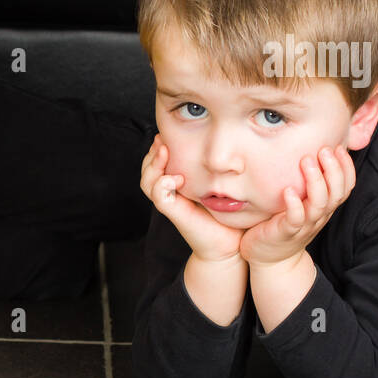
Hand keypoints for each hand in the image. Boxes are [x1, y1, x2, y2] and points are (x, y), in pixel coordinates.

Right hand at [140, 134, 245, 261]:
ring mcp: (171, 203)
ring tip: (164, 151)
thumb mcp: (224, 184)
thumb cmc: (230, 215)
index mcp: (179, 184)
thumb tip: (228, 144)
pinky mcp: (174, 213)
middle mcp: (171, 193)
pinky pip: (159, 196)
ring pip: (147, 181)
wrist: (230, 244)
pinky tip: (176, 179)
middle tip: (162, 138)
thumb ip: (220, 167)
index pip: (158, 162)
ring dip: (153, 165)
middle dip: (152, 152)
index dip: (159, 147)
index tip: (168, 133)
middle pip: (147, 169)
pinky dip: (162, 185)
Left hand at [239, 144, 354, 266]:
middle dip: (333, 169)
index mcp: (324, 208)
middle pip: (336, 193)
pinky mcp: (286, 233)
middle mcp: (318, 216)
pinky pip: (295, 219)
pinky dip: (294, 204)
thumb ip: (307, 186)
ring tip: (307, 161)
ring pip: (319, 204)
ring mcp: (303, 225)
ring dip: (315, 181)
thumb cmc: (282, 225)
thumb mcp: (300, 204)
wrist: (270, 259)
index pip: (345, 187)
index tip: (338, 148)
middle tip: (324, 149)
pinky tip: (288, 190)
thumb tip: (310, 154)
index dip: (346, 168)